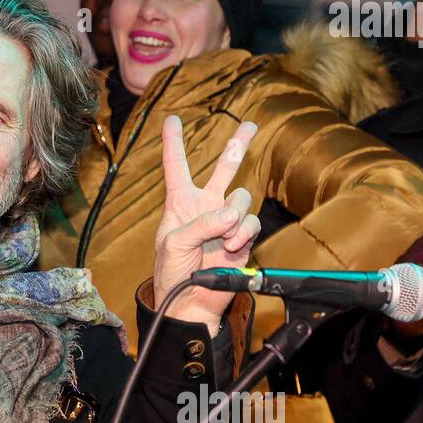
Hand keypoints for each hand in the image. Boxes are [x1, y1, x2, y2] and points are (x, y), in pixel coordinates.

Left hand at [153, 116, 260, 335]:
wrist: (191, 303)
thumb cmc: (173, 273)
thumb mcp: (175, 243)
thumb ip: (201, 223)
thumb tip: (231, 214)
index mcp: (180, 203)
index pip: (176, 166)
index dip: (174, 142)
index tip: (172, 120)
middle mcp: (205, 206)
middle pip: (224, 168)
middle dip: (238, 146)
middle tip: (250, 125)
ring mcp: (226, 221)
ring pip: (242, 197)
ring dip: (235, 215)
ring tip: (225, 236)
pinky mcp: (242, 237)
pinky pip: (251, 222)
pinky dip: (243, 232)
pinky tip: (233, 245)